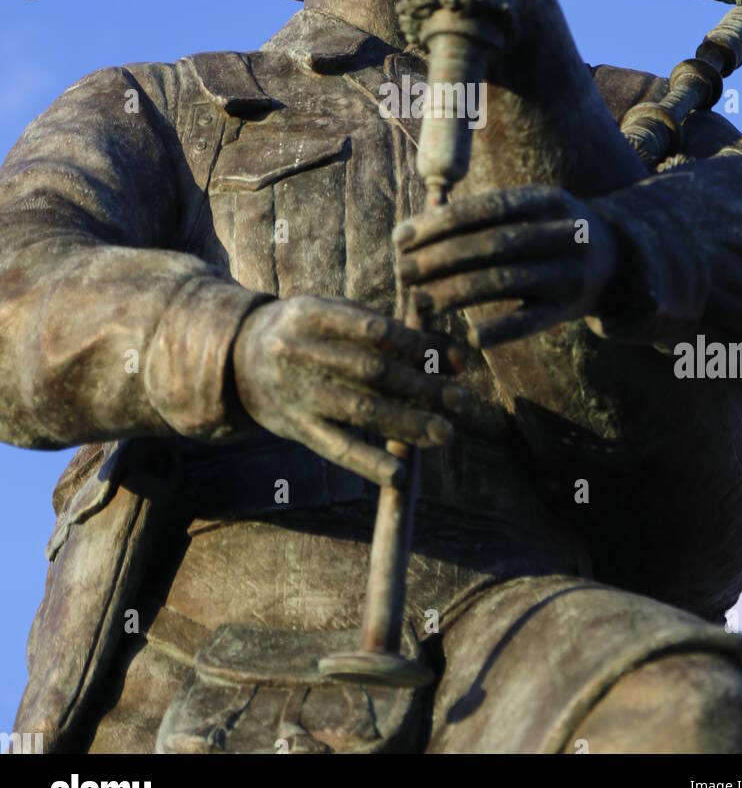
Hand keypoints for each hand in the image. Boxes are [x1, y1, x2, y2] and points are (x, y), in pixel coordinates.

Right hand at [232, 295, 466, 486]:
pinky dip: (367, 462)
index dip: (419, 347)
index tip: (458, 362)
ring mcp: (295, 391)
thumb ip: (387, 330)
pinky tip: (398, 473)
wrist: (234, 357)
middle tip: (460, 402)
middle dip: (421, 388)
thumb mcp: (334, 315)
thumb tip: (453, 354)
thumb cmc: (305, 331)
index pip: (375, 331)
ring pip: (358, 410)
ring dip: (406, 424)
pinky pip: (333, 447)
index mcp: (311, 313)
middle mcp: (299, 351)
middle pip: (371, 372)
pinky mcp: (293, 426)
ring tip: (445, 434)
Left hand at [394, 185, 620, 348]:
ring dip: (456, 290)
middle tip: (403, 271)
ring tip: (419, 300)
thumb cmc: (548, 234)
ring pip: (504, 281)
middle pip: (491, 245)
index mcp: (547, 201)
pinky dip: (499, 329)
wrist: (619, 261)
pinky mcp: (570, 309)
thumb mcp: (528, 212)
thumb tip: (409, 233)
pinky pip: (530, 321)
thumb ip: (479, 219)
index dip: (440, 223)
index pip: (485, 209)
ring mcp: (569, 272)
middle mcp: (562, 233)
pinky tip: (469, 336)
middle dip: (440, 258)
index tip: (402, 238)